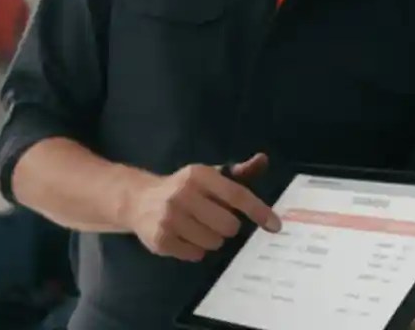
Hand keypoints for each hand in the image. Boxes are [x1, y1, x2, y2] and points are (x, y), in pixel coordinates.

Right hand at [122, 153, 280, 261]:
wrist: (138, 200)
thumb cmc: (183, 188)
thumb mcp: (208, 176)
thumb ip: (238, 173)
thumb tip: (263, 160)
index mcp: (199, 175)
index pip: (237, 196)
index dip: (259, 211)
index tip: (276, 226)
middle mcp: (183, 194)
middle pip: (229, 226)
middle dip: (227, 227)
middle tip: (215, 220)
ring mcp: (170, 218)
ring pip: (213, 242)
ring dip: (211, 239)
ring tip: (197, 227)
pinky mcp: (161, 239)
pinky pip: (196, 255)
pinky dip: (195, 250)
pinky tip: (184, 236)